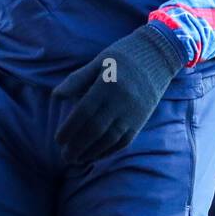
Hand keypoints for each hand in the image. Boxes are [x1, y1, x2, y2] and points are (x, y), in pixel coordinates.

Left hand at [53, 24, 184, 166]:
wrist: (158, 55)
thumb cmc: (123, 56)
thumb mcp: (98, 61)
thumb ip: (77, 79)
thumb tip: (56, 97)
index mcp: (107, 84)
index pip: (84, 112)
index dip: (70, 128)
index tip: (59, 140)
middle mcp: (121, 101)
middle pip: (96, 129)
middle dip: (78, 146)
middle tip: (64, 156)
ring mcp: (133, 112)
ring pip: (110, 139)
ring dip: (92, 152)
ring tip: (77, 160)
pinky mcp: (141, 120)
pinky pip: (124, 141)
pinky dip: (109, 151)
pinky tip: (96, 156)